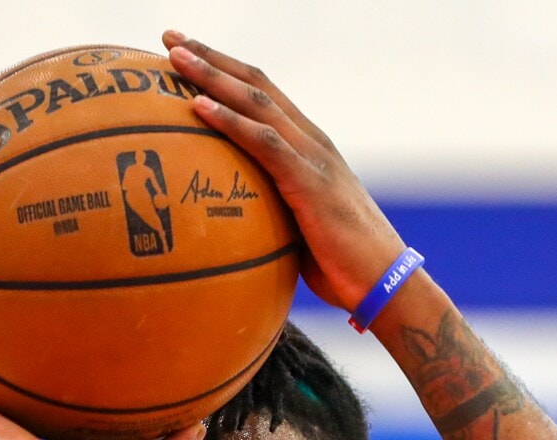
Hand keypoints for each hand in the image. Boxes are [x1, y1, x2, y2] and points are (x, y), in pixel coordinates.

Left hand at [163, 30, 406, 311]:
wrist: (385, 285)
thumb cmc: (342, 268)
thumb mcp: (299, 232)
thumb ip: (270, 215)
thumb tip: (230, 230)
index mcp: (309, 148)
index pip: (263, 96)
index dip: (226, 70)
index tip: (187, 53)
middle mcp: (312, 142)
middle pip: (256, 85)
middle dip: (212, 57)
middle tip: (170, 37)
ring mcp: (314, 158)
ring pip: (257, 103)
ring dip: (213, 77)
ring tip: (175, 58)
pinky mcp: (311, 183)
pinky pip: (264, 143)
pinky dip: (229, 121)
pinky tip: (197, 106)